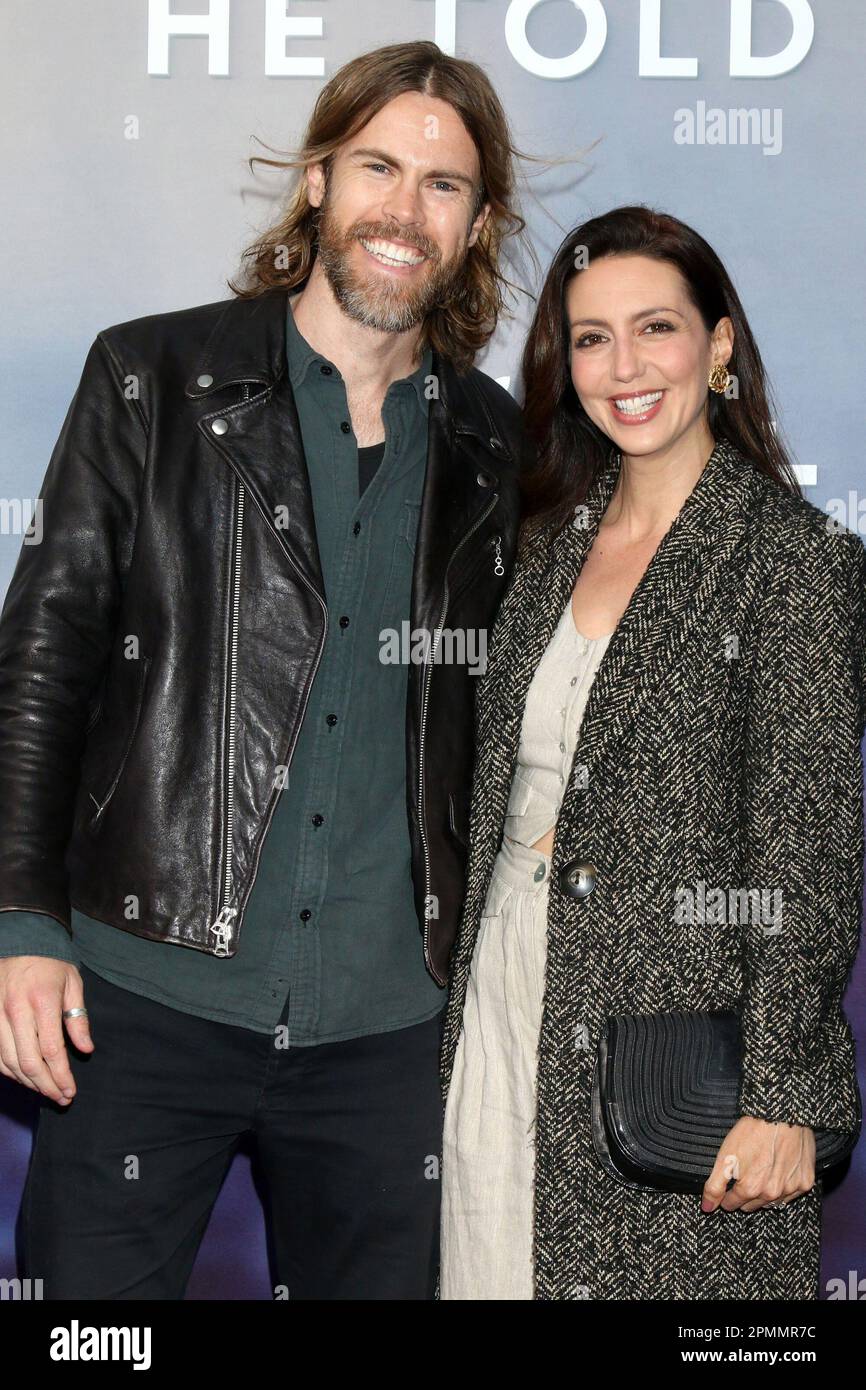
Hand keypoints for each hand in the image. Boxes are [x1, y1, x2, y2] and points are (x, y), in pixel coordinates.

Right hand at [0, 957, 93, 1103]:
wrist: (21, 941)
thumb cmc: (51, 964)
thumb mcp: (73, 984)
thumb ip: (78, 1019)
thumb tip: (86, 1050)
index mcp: (43, 1001)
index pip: (52, 1050)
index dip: (61, 1075)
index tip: (70, 1091)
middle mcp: (16, 1010)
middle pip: (29, 1062)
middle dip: (46, 1086)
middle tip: (60, 1097)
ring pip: (9, 1062)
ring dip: (28, 1082)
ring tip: (45, 1091)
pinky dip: (9, 1071)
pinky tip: (24, 1077)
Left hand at [701, 1115, 815, 1212]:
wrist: (780, 1113)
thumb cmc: (751, 1131)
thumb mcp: (725, 1156)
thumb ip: (715, 1186)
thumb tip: (707, 1208)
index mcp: (750, 1189)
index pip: (732, 1204)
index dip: (727, 1195)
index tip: (729, 1184)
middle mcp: (772, 1194)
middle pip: (752, 1205)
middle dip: (745, 1194)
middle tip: (746, 1173)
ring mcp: (791, 1189)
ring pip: (772, 1201)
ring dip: (765, 1192)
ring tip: (762, 1170)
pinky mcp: (806, 1181)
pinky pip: (791, 1193)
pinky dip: (784, 1186)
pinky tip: (779, 1169)